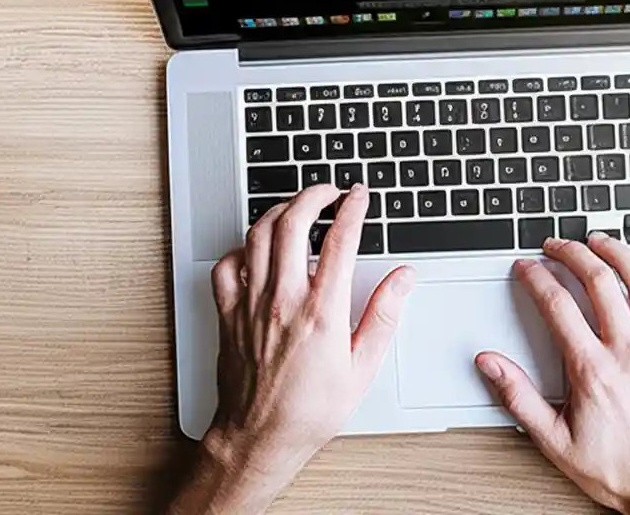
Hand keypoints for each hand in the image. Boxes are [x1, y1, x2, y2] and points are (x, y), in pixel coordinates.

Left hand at [170, 184, 414, 514]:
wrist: (260, 438)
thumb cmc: (310, 411)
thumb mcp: (363, 367)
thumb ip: (384, 315)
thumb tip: (402, 280)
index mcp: (322, 313)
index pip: (339, 240)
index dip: (353, 208)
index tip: (359, 195)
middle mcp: (283, 301)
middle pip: (293, 223)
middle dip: (314, 195)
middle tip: (329, 191)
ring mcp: (251, 304)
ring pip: (257, 235)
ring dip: (279, 211)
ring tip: (297, 207)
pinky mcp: (228, 314)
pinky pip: (227, 265)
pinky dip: (242, 247)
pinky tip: (256, 248)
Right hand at [475, 233, 629, 514]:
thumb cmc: (621, 471)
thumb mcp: (555, 442)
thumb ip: (519, 398)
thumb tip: (491, 365)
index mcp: (593, 369)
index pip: (557, 305)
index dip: (536, 278)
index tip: (526, 268)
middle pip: (599, 281)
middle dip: (572, 253)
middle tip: (558, 245)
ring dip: (620, 253)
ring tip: (601, 242)